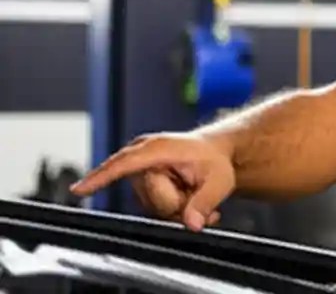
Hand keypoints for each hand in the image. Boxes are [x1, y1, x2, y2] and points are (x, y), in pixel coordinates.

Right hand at [70, 133, 234, 231]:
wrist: (214, 155)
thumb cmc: (215, 161)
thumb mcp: (220, 180)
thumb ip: (205, 202)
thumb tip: (192, 224)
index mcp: (157, 149)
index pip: (123, 165)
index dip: (100, 178)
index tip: (78, 190)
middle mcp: (142, 159)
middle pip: (153, 201)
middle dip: (179, 205)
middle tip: (199, 192)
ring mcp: (139, 174)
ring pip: (154, 209)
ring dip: (177, 208)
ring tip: (195, 191)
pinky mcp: (140, 186)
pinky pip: (154, 210)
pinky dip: (174, 210)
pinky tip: (189, 198)